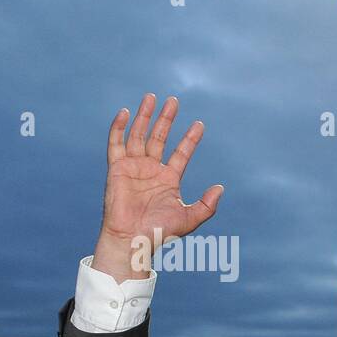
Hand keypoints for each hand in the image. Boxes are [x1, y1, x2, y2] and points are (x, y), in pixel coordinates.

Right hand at [94, 93, 223, 282]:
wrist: (134, 238)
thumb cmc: (161, 231)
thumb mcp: (190, 218)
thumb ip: (207, 205)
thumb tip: (220, 188)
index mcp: (169, 179)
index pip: (181, 153)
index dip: (190, 139)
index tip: (199, 124)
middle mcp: (151, 169)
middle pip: (160, 137)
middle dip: (167, 119)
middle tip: (174, 101)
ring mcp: (133, 167)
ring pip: (139, 135)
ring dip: (145, 116)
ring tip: (152, 97)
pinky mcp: (116, 168)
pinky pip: (116, 143)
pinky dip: (118, 127)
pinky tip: (125, 111)